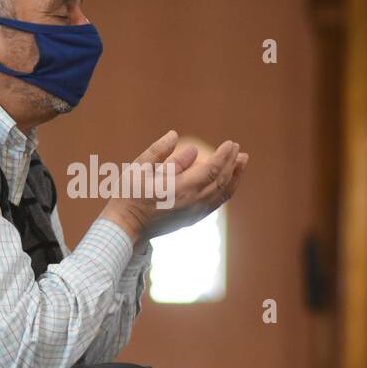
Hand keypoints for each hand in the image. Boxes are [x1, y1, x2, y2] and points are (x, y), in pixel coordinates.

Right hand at [101, 131, 248, 241]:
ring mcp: (193, 214)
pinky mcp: (192, 220)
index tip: (230, 143)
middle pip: (221, 182)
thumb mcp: (138, 169)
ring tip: (241, 162)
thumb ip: (160, 152)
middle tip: (239, 149)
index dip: (223, 156)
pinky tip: (227, 181)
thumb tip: (180, 139)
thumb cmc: (128, 195)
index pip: (211, 170)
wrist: (124, 227)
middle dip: (232, 164)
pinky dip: (226, 191)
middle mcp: (191, 204)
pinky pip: (215, 204)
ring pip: (222, 195)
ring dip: (234, 178)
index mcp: (179, 189)